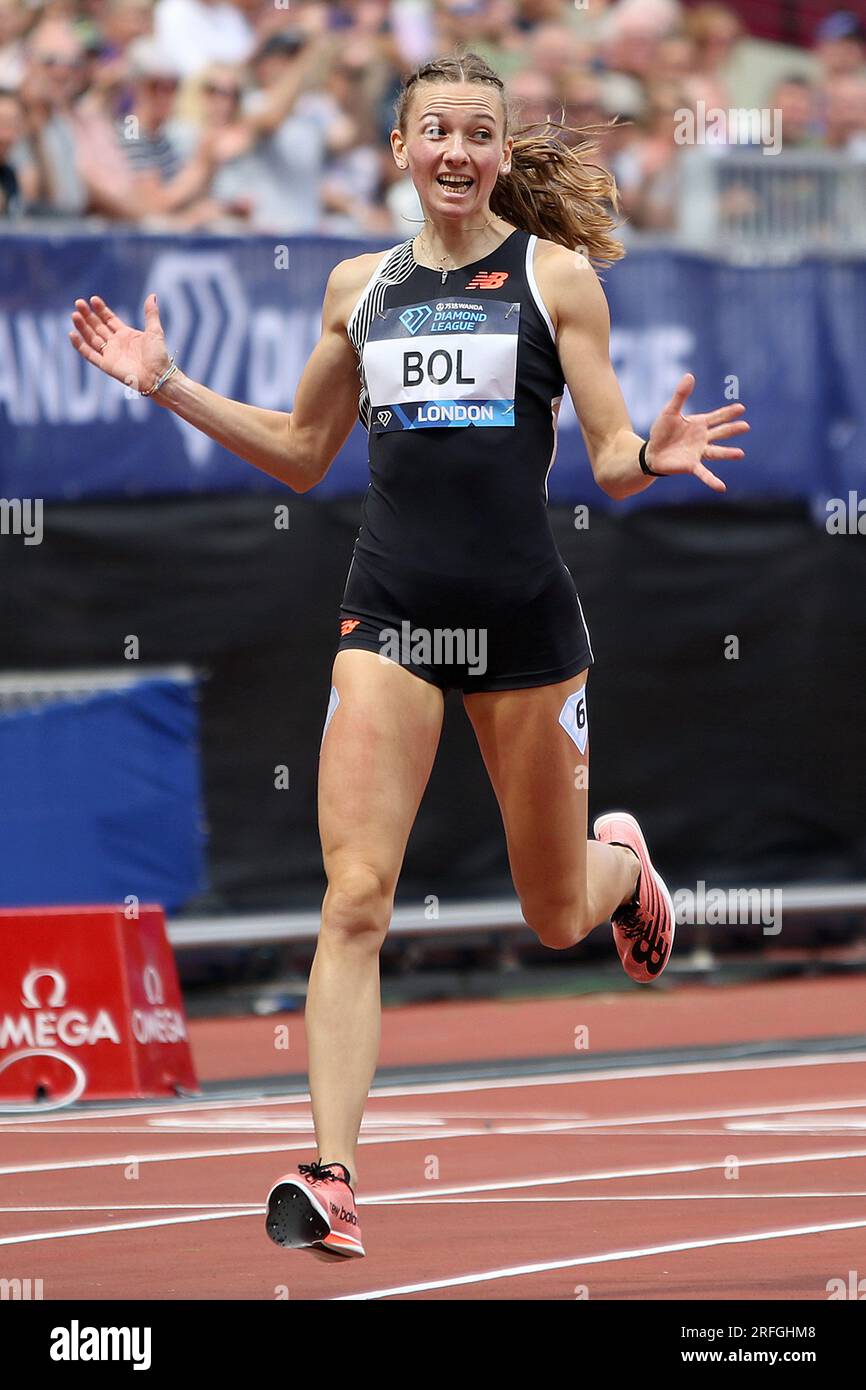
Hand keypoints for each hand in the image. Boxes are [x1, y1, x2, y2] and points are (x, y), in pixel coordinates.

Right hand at [68, 293, 170, 394]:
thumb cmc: (158, 355)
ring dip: (82, 327)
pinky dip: (80, 346)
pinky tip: (72, 334)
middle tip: (79, 303)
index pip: (109, 319)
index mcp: (125, 334)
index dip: (101, 310)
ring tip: (75, 315)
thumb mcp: (154, 331)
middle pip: (97, 326)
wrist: (158, 376)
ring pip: (91, 338)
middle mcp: (115, 343)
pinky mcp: (106, 365)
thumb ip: (150, 314)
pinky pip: (89, 354)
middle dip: (88, 315)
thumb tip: (152, 295)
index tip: (93, 299)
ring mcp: (110, 354)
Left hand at [646, 373, 748, 491]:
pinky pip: (705, 473)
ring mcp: (699, 452)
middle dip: (732, 429)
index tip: (741, 408)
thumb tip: (690, 375)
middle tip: (746, 426)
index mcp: (699, 424)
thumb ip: (681, 395)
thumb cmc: (662, 431)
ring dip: (728, 453)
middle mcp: (703, 438)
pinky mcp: (692, 465)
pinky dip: (713, 480)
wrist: (652, 452)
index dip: (728, 413)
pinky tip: (722, 488)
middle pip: (721, 433)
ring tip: (740, 454)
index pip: (717, 417)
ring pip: (716, 452)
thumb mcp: (670, 411)